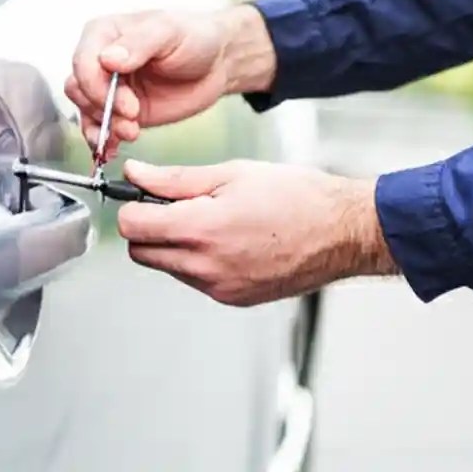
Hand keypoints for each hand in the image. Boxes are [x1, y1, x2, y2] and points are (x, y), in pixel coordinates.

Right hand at [65, 6, 274, 157]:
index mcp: (104, 34)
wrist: (216, 63)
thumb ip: (138, 43)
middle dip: (103, 108)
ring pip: (85, 111)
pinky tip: (116, 147)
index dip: (99, 87)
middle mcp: (100, 61)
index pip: (83, 63)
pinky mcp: (119, 113)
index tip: (127, 102)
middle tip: (133, 116)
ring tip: (131, 131)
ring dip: (104, 128)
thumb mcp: (169, 31)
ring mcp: (109, 89)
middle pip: (79, 89)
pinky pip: (99, 130)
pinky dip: (104, 142)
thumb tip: (108, 59)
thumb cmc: (194, 37)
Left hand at [116, 159, 398, 305]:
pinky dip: (200, 261)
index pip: (131, 227)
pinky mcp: (233, 298)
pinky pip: (197, 280)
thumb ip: (175, 178)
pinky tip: (230, 239)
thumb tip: (136, 174)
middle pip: (142, 253)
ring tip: (213, 219)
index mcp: (200, 230)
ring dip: (175, 245)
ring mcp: (219, 288)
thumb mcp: (232, 173)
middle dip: (149, 228)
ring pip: (169, 267)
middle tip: (177, 205)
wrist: (342, 232)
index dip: (132, 206)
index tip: (143, 195)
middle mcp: (205, 266)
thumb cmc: (297, 197)